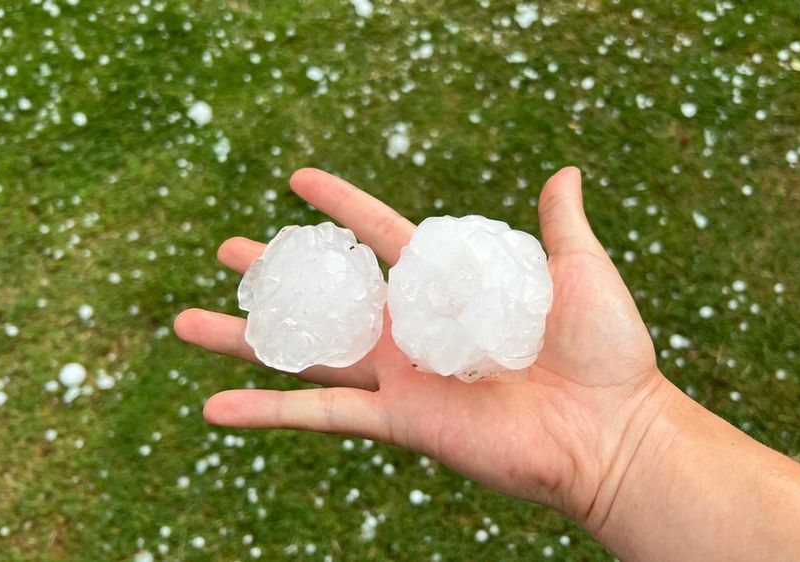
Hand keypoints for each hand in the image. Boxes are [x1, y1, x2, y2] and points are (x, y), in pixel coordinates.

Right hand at [174, 167, 665, 523]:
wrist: (613, 430)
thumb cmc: (606, 351)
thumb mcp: (580, 271)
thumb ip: (561, 224)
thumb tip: (565, 173)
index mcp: (449, 287)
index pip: (381, 235)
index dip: (340, 206)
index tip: (298, 181)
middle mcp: (415, 330)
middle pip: (327, 294)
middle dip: (275, 273)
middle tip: (227, 250)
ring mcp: (402, 376)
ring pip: (306, 351)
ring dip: (246, 337)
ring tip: (186, 321)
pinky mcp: (400, 420)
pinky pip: (319, 413)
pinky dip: (264, 413)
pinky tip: (213, 407)